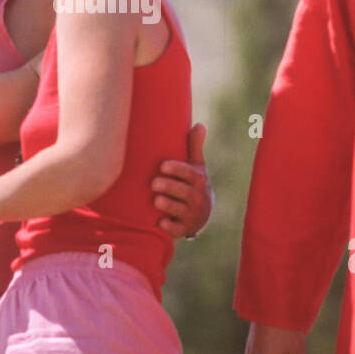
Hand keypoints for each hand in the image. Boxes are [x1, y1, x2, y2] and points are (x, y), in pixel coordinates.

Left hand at [152, 123, 210, 238]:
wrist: (200, 215)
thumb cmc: (192, 184)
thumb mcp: (196, 166)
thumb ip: (194, 146)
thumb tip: (200, 124)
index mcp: (198, 179)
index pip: (189, 173)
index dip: (177, 169)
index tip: (163, 165)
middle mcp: (197, 197)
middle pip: (184, 192)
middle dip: (169, 187)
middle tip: (153, 183)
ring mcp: (191, 214)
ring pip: (180, 210)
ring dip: (168, 205)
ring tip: (156, 200)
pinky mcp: (184, 229)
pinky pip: (177, 230)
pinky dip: (170, 227)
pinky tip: (160, 223)